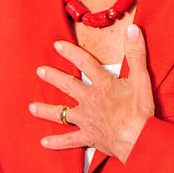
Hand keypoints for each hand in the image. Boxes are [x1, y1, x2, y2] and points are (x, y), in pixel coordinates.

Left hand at [31, 25, 153, 162]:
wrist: (138, 139)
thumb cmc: (140, 111)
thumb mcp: (142, 78)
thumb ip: (136, 53)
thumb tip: (132, 29)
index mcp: (103, 85)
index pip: (85, 63)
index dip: (71, 52)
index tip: (57, 45)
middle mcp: (90, 100)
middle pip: (67, 86)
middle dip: (52, 77)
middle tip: (39, 71)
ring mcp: (87, 119)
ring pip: (61, 113)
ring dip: (46, 110)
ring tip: (31, 107)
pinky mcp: (88, 137)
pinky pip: (69, 140)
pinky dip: (57, 142)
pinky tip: (44, 142)